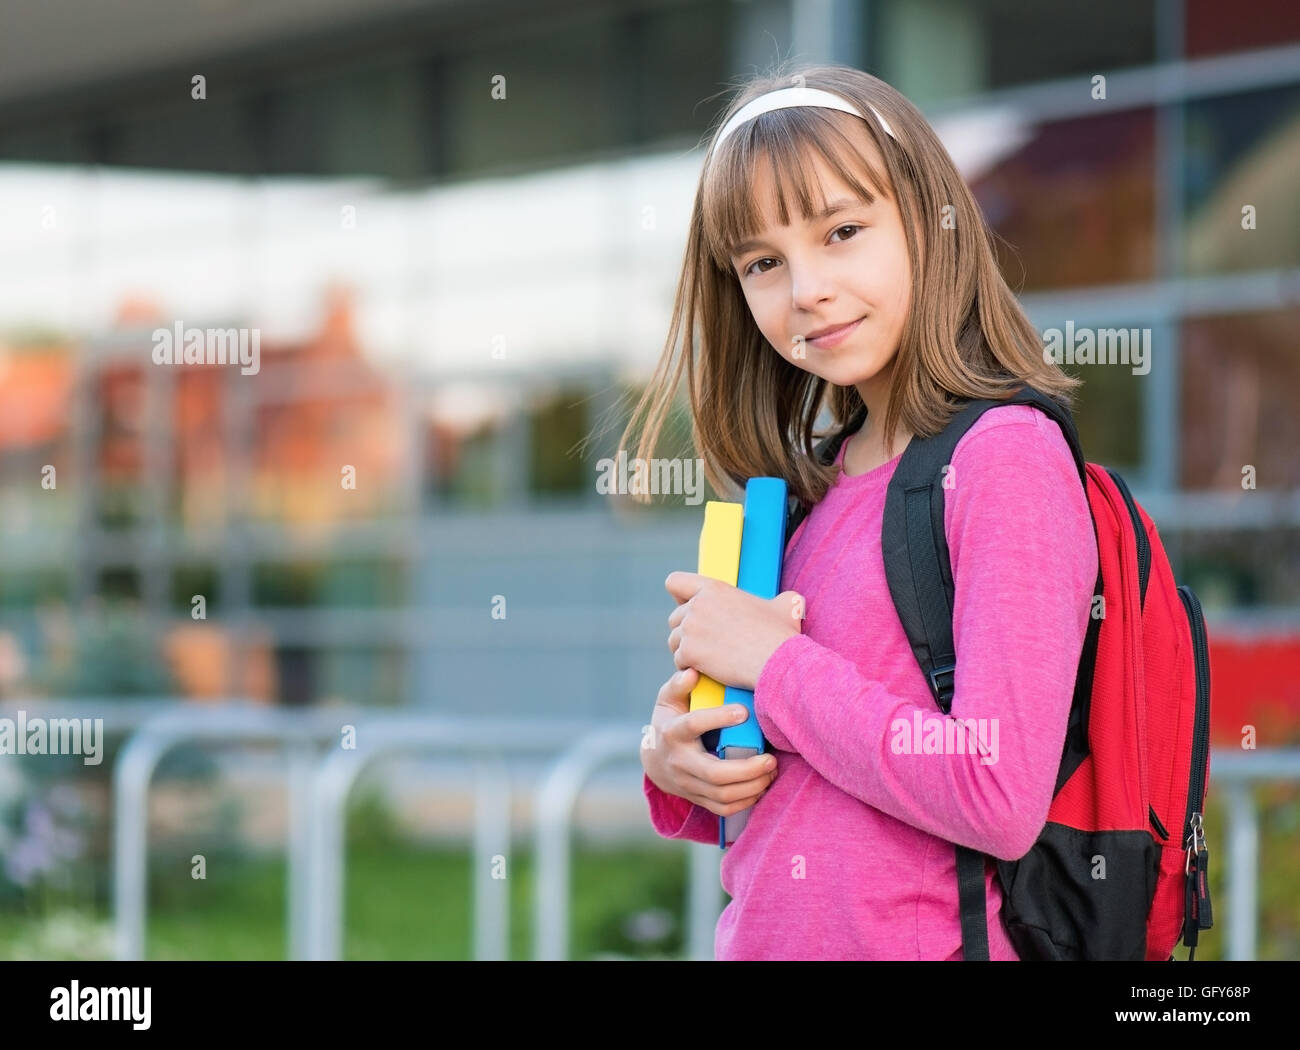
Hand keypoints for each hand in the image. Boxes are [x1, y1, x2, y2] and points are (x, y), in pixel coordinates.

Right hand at [641, 666, 778, 816]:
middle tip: (771, 758)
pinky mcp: (698, 799)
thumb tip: (692, 672)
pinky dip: (746, 801)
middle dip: (746, 769)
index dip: (718, 718)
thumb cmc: (670, 721)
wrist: (656, 761)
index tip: (745, 711)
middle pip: (713, 773)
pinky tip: (762, 786)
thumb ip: (679, 685)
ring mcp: (688, 784)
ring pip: (722, 795)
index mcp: (672, 732)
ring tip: (771, 770)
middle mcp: (679, 762)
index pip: (693, 725)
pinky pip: (724, 808)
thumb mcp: (668, 700)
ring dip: (751, 786)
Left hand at [664, 571, 803, 691]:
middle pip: (674, 618)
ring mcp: (691, 629)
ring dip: (687, 651)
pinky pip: (679, 661)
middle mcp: (697, 605)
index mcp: (714, 589)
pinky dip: (690, 669)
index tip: (690, 608)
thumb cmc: (781, 636)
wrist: (777, 662)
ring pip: (674, 641)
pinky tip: (707, 672)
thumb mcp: (787, 606)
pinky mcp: (689, 652)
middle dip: (686, 631)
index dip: (680, 597)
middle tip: (708, 644)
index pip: (675, 582)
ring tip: (709, 660)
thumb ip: (783, 599)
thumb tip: (794, 601)